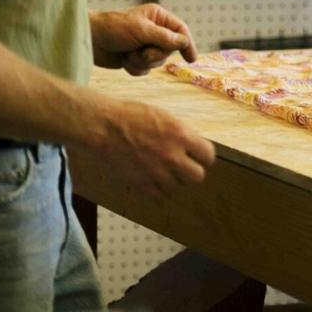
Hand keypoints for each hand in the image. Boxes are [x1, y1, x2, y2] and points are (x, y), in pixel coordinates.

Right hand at [84, 99, 215, 196]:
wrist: (103, 127)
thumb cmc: (131, 115)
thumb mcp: (164, 116)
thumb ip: (181, 133)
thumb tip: (192, 145)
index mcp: (181, 135)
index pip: (208, 155)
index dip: (204, 156)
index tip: (199, 155)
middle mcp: (172, 156)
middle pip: (197, 176)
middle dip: (192, 170)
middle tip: (184, 165)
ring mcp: (156, 172)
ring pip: (177, 186)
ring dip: (173, 179)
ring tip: (164, 170)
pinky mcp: (141, 183)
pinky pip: (159, 195)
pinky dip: (158, 189)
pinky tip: (152, 178)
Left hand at [91, 4, 197, 75]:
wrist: (89, 40)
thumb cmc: (113, 28)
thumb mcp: (141, 30)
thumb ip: (164, 37)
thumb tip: (184, 41)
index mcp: (158, 18)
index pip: (180, 30)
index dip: (187, 44)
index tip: (191, 59)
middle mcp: (154, 31)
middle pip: (169, 50)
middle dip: (155, 55)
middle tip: (142, 52)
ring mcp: (145, 45)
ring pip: (157, 62)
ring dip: (142, 62)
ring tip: (128, 55)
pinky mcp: (136, 58)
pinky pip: (145, 70)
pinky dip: (135, 68)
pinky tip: (124, 60)